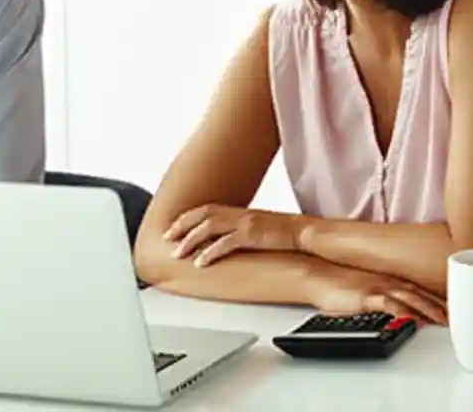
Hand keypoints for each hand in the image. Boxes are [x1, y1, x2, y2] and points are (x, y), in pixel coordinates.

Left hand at [164, 204, 301, 266]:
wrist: (305, 233)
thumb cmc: (283, 234)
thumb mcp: (257, 227)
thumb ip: (239, 229)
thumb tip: (223, 239)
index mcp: (239, 211)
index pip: (205, 209)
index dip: (186, 218)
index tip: (172, 227)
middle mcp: (238, 214)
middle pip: (202, 215)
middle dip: (181, 227)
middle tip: (167, 239)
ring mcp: (244, 223)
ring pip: (208, 228)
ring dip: (190, 240)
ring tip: (178, 253)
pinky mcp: (252, 235)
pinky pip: (225, 243)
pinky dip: (209, 252)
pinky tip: (200, 262)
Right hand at [305, 265, 447, 325]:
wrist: (316, 276)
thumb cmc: (338, 285)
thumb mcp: (366, 292)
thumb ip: (384, 302)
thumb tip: (400, 316)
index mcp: (390, 282)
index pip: (420, 291)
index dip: (439, 301)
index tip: (455, 311)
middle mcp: (388, 283)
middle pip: (421, 294)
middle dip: (441, 306)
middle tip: (459, 318)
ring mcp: (378, 288)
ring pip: (410, 298)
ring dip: (429, 309)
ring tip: (444, 321)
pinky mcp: (366, 296)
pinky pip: (389, 304)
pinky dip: (404, 311)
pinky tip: (414, 319)